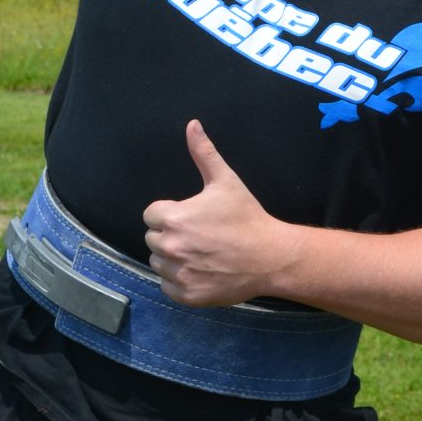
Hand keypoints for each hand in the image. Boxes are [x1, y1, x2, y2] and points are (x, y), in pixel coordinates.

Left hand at [142, 121, 296, 306]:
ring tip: (200, 252)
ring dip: (172, 258)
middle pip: (153, 239)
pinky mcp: (187, 295)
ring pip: (159, 263)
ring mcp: (178, 274)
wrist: (270, 256)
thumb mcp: (226, 181)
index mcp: (174, 218)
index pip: (151, 215)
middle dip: (170, 235)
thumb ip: (203, 153)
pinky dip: (179, 280)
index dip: (169, 214)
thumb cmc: (246, 216)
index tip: (191, 217)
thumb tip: (192, 124)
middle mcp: (170, 247)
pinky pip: (168, 286)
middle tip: (198, 234)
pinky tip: (200, 270)